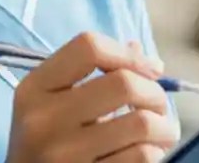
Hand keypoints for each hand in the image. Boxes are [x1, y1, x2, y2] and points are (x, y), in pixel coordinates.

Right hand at [6, 32, 180, 161]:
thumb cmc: (46, 143)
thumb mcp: (52, 103)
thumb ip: (93, 74)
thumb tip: (148, 60)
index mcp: (34, 89)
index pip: (89, 48)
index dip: (128, 55)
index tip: (150, 70)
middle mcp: (43, 121)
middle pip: (124, 84)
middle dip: (155, 93)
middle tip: (158, 107)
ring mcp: (63, 156)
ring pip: (142, 124)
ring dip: (164, 128)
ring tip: (161, 133)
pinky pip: (142, 158)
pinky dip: (155, 153)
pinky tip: (147, 154)